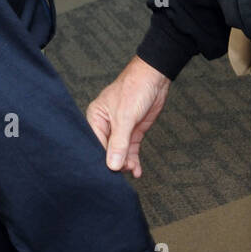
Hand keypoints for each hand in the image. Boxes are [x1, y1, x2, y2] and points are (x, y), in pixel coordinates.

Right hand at [86, 56, 170, 177]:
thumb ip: (119, 142)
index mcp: (96, 117)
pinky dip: (133, 161)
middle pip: (107, 151)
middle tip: (122, 173)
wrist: (155, 78)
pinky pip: (130, 151)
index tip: (107, 174)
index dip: (101, 160)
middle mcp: (106, 125)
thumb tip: (112, 166)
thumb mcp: (125, 117)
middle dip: (114, 163)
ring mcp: (120, 129)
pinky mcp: (132, 132)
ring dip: (125, 163)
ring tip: (132, 170)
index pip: (95, 144)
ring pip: (120, 153)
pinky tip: (137, 171)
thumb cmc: (135, 88)